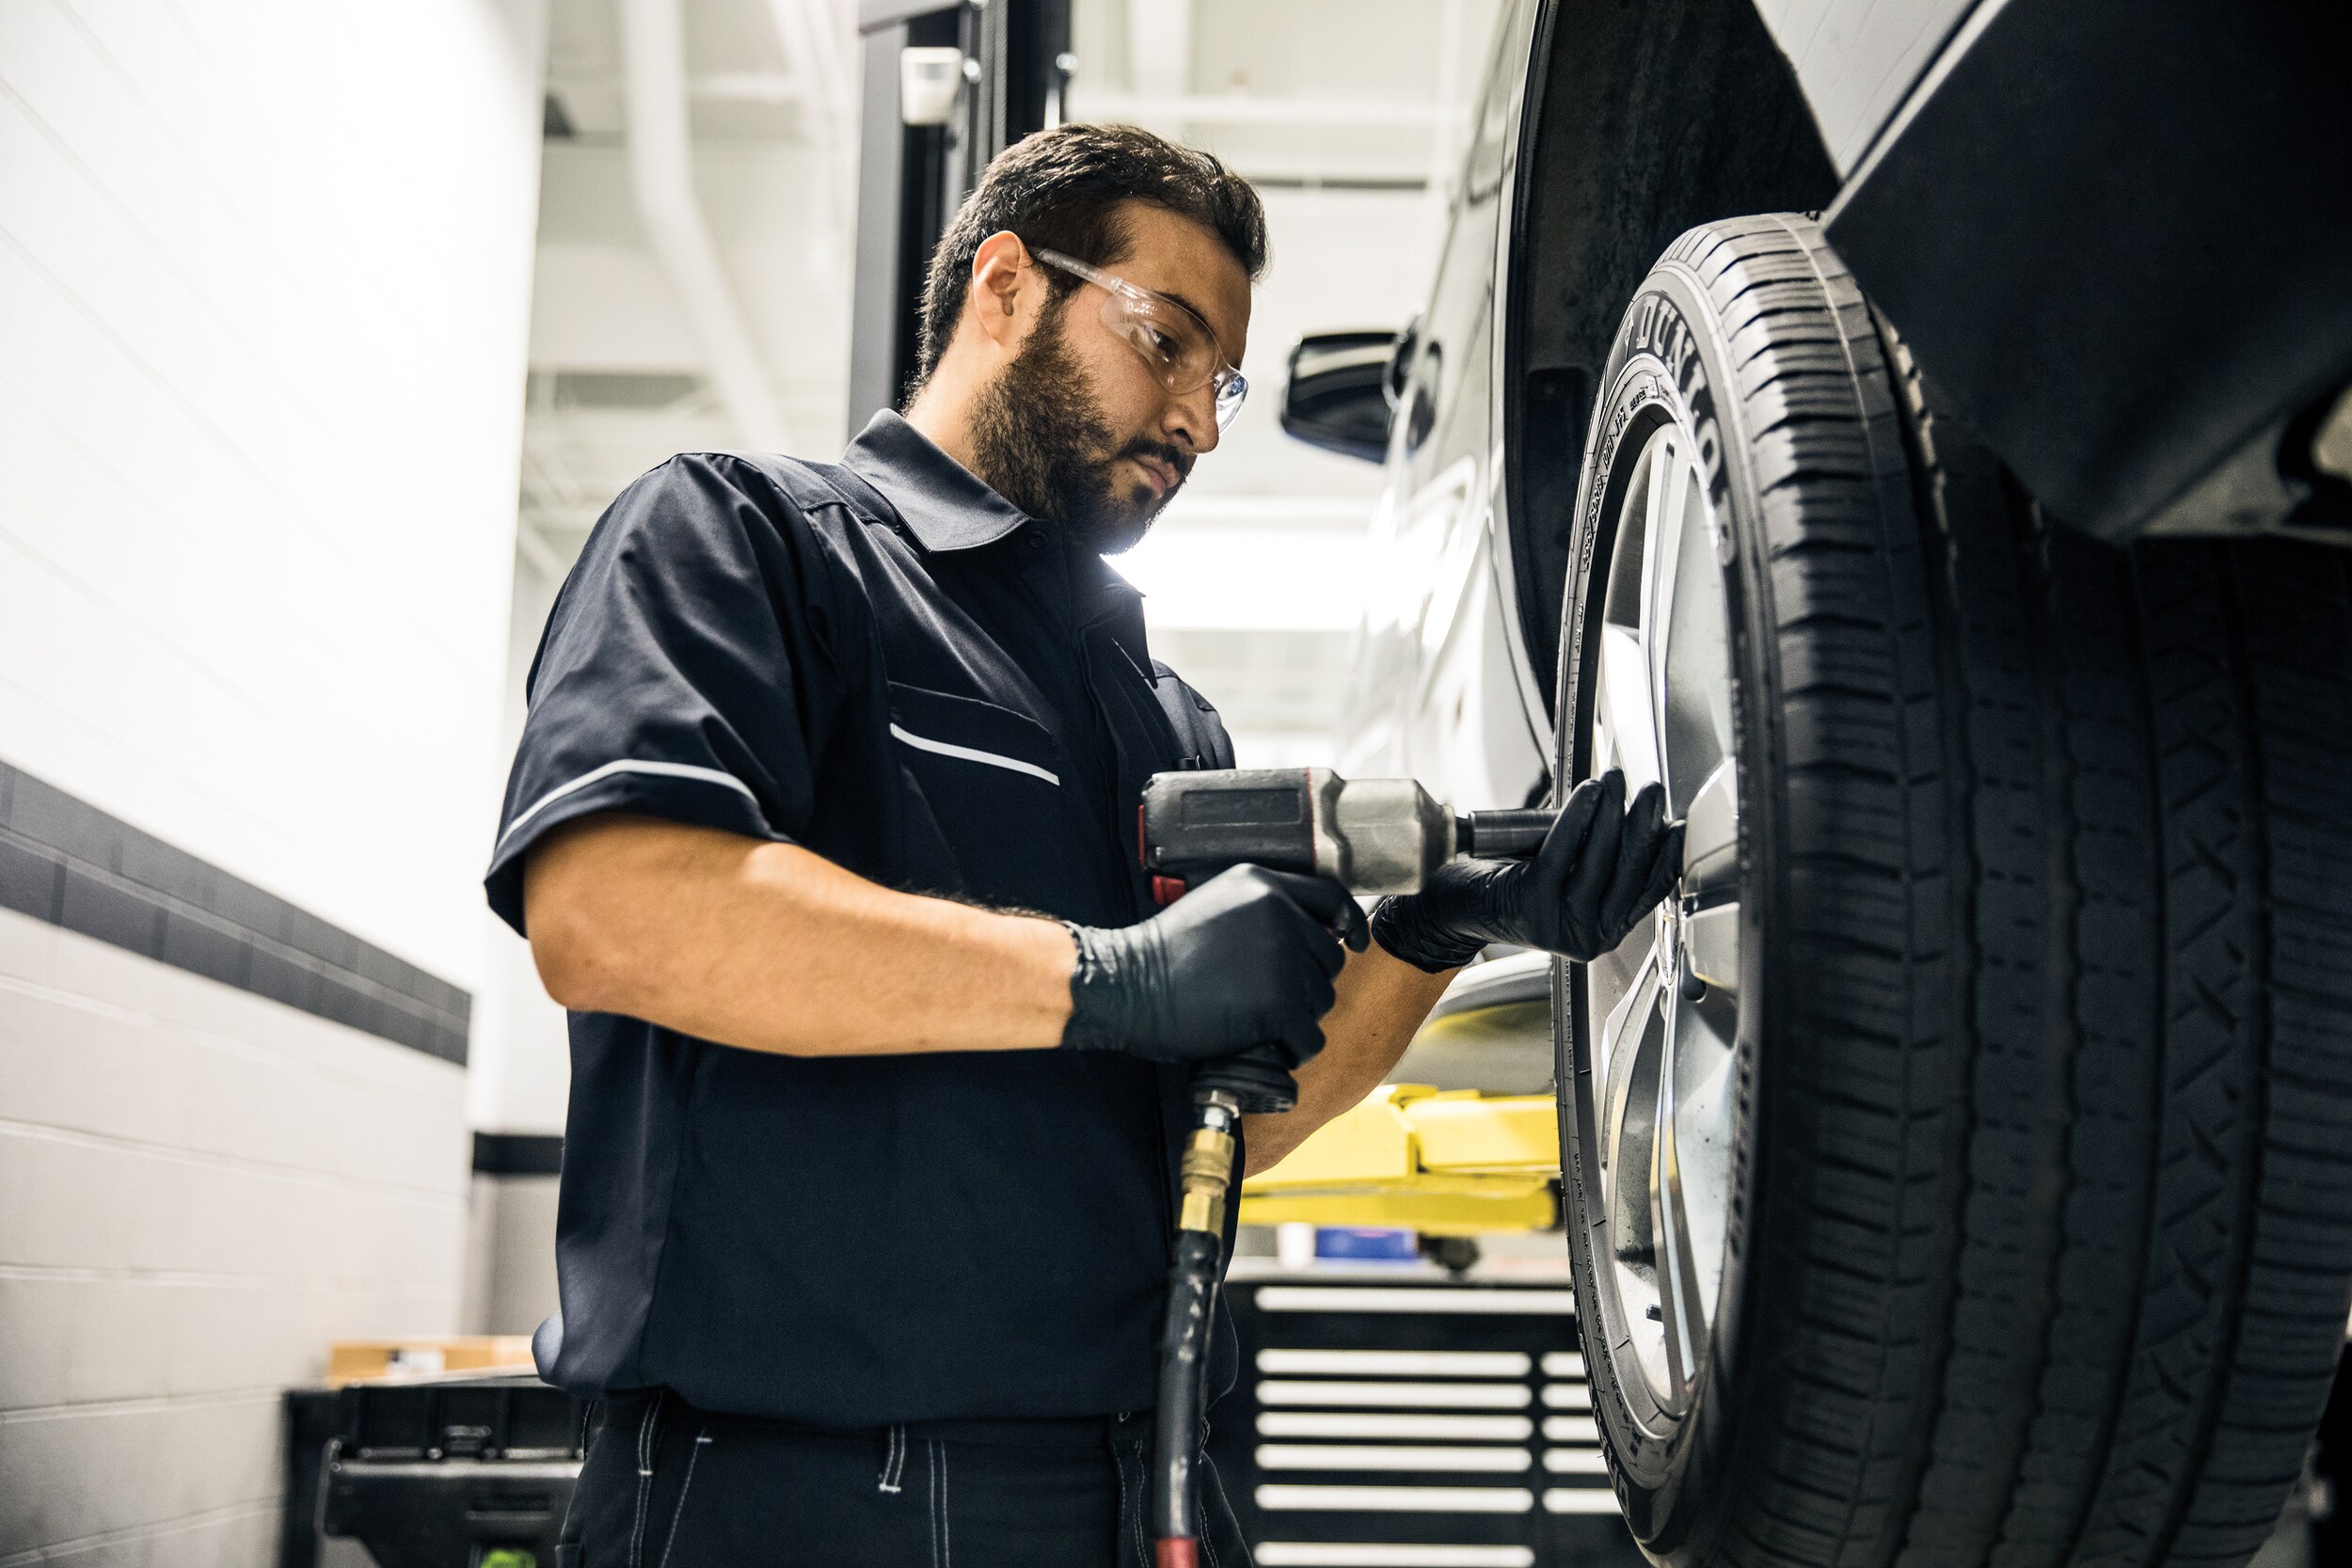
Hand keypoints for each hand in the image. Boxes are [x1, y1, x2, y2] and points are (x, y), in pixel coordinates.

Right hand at [1062, 866, 1367, 1066]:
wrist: (1126, 985)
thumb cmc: (1161, 954)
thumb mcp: (1214, 904)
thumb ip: (1261, 908)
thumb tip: (1309, 935)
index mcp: (1263, 884)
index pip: (1331, 897)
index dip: (1349, 923)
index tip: (1354, 941)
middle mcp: (1279, 913)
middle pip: (1329, 959)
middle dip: (1306, 984)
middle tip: (1265, 999)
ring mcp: (1281, 958)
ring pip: (1322, 1000)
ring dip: (1297, 1018)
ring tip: (1254, 1019)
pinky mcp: (1278, 1003)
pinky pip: (1309, 1038)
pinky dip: (1292, 1050)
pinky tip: (1265, 1045)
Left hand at [1371, 770, 1682, 971]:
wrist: (1450, 907)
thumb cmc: (1505, 885)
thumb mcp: (1566, 877)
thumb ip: (1602, 862)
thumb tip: (1643, 819)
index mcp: (1604, 931)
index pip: (1650, 892)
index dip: (1667, 855)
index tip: (1675, 823)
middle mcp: (1589, 936)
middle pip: (1630, 873)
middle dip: (1643, 824)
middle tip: (1647, 791)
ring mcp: (1563, 926)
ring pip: (1600, 860)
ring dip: (1613, 813)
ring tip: (1615, 781)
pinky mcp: (1535, 906)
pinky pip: (1565, 852)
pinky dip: (1579, 817)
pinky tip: (1588, 793)